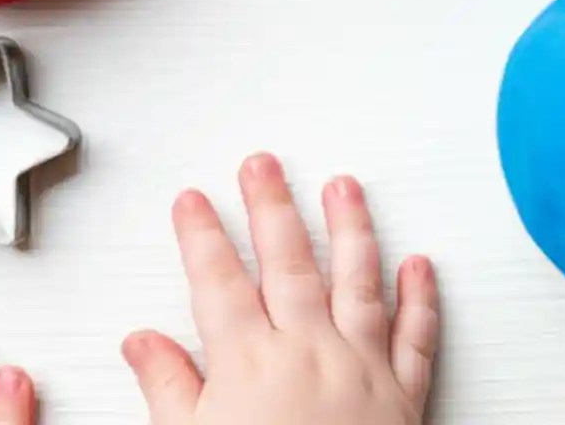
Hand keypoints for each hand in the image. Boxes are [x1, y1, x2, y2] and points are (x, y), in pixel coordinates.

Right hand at [122, 152, 440, 424]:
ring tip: (344, 187)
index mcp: (251, 364)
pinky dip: (421, 298)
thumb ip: (168, 390)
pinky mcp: (406, 398)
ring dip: (352, 228)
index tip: (193, 201)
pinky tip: (420, 265)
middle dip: (271, 207)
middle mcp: (311, 353)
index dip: (202, 236)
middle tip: (263, 165)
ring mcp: (363, 370)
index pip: (219, 281)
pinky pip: (417, 336)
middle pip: (289, 262)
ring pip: (359, 280)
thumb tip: (143, 345)